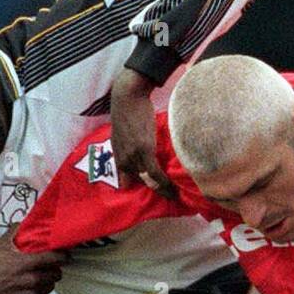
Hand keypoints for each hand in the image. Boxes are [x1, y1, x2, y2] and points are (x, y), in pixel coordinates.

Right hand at [0, 225, 67, 293]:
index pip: (55, 258)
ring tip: (33, 278)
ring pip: (50, 286)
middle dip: (52, 269)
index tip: (63, 254)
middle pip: (56, 273)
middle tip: (44, 267)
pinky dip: (38, 293)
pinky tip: (26, 289)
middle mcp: (32, 279)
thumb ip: (15, 232)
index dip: (62, 255)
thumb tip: (25, 222)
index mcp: (26, 262)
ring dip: (45, 282)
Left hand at [110, 66, 176, 198]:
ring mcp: (134, 156)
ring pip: (149, 181)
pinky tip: (173, 189)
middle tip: (170, 196)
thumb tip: (137, 153)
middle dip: (155, 191)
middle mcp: (124, 159)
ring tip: (175, 195)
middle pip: (141, 182)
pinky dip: (164, 183)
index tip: (155, 192)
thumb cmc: (127, 111)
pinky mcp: (145, 151)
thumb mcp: (120, 133)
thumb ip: (125, 147)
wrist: (128, 96)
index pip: (127, 180)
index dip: (142, 187)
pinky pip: (155, 174)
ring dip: (163, 190)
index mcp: (118, 156)